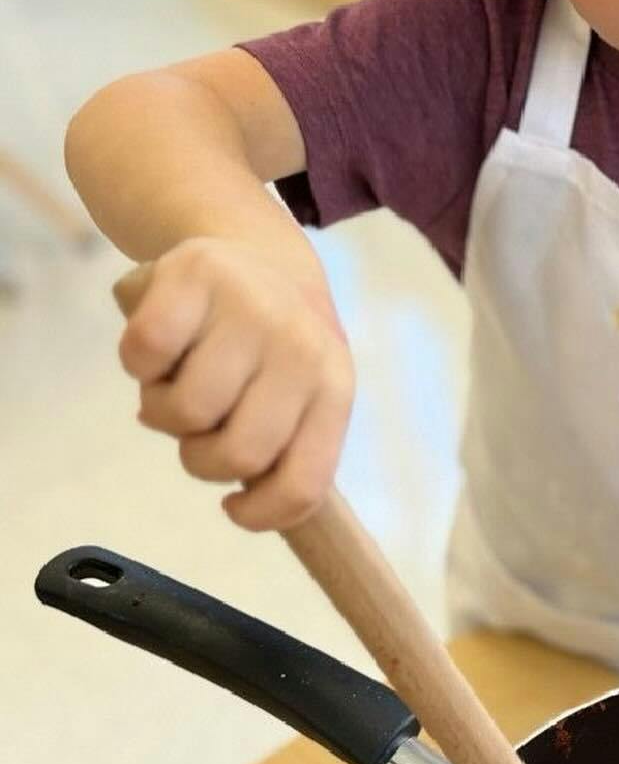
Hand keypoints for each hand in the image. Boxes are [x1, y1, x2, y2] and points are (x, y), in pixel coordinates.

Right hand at [116, 237, 353, 531]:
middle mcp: (302, 348)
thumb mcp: (302, 395)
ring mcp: (251, 308)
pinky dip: (138, 363)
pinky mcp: (196, 274)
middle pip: (235, 455)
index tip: (232, 505)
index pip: (303, 483)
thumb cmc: (272, 345)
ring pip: (184, 411)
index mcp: (334, 389)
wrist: (257, 250)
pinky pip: (144, 354)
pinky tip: (161, 346)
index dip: (259, 513)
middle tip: (199, 425)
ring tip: (178, 380)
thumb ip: (286, 451)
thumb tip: (253, 508)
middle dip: (200, 457)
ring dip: (162, 411)